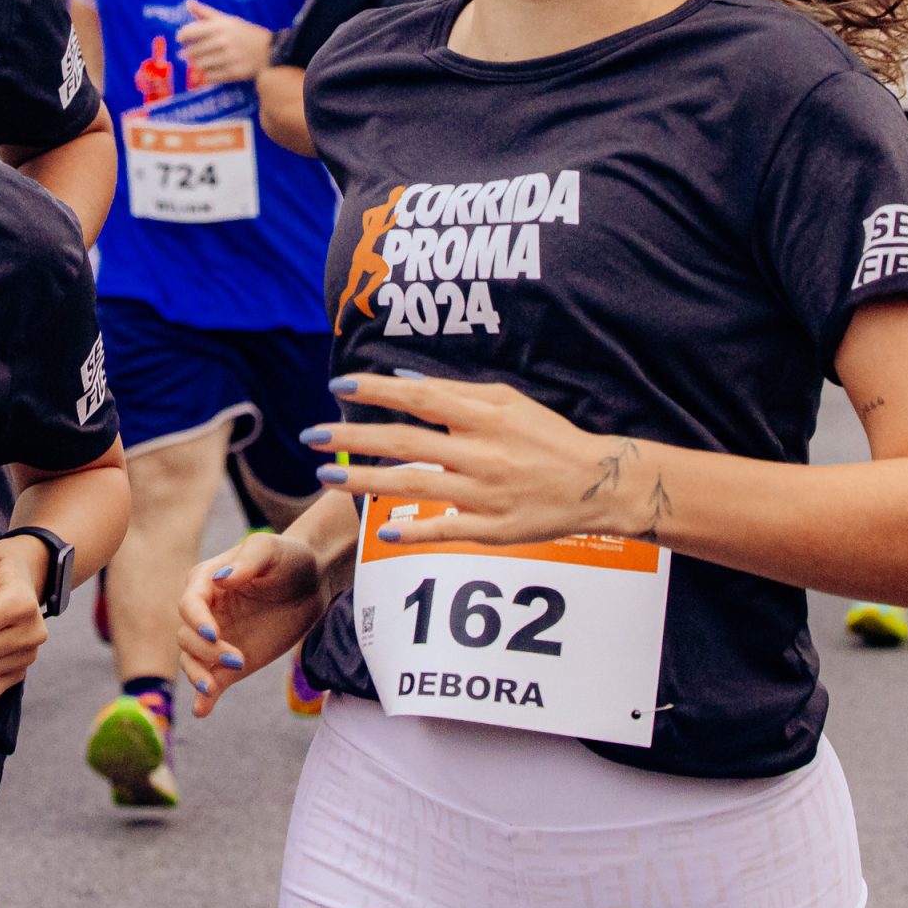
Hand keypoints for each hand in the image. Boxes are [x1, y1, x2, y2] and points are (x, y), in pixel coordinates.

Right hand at [177, 530, 334, 719]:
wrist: (312, 582)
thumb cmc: (287, 558)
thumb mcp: (270, 549)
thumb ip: (247, 561)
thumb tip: (221, 578)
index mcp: (206, 581)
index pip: (190, 604)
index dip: (197, 621)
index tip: (215, 634)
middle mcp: (206, 613)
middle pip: (186, 637)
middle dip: (204, 652)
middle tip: (237, 659)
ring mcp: (217, 640)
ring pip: (191, 661)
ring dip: (199, 675)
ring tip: (213, 687)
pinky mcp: (231, 663)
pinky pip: (213, 683)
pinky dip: (204, 699)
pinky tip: (202, 711)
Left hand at [178, 0, 271, 85]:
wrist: (270, 51)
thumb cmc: (246, 34)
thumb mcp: (228, 20)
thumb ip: (206, 13)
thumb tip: (188, 2)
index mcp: (220, 26)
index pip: (189, 32)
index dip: (181, 37)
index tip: (181, 40)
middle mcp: (222, 41)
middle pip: (192, 51)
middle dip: (189, 53)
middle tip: (191, 53)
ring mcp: (228, 58)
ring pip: (199, 65)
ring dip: (198, 65)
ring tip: (203, 62)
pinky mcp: (233, 73)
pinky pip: (210, 77)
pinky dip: (207, 76)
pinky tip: (211, 71)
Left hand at [306, 373, 657, 544]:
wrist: (595, 482)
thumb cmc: (547, 436)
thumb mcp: (507, 400)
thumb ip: (456, 392)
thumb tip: (404, 377)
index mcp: (484, 416)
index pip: (420, 397)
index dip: (377, 390)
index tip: (339, 385)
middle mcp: (480, 453)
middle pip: (406, 443)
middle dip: (353, 438)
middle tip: (312, 436)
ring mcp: (485, 494)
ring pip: (414, 487)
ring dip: (364, 482)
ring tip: (326, 477)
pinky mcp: (493, 529)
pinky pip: (446, 530)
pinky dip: (414, 530)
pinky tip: (382, 528)